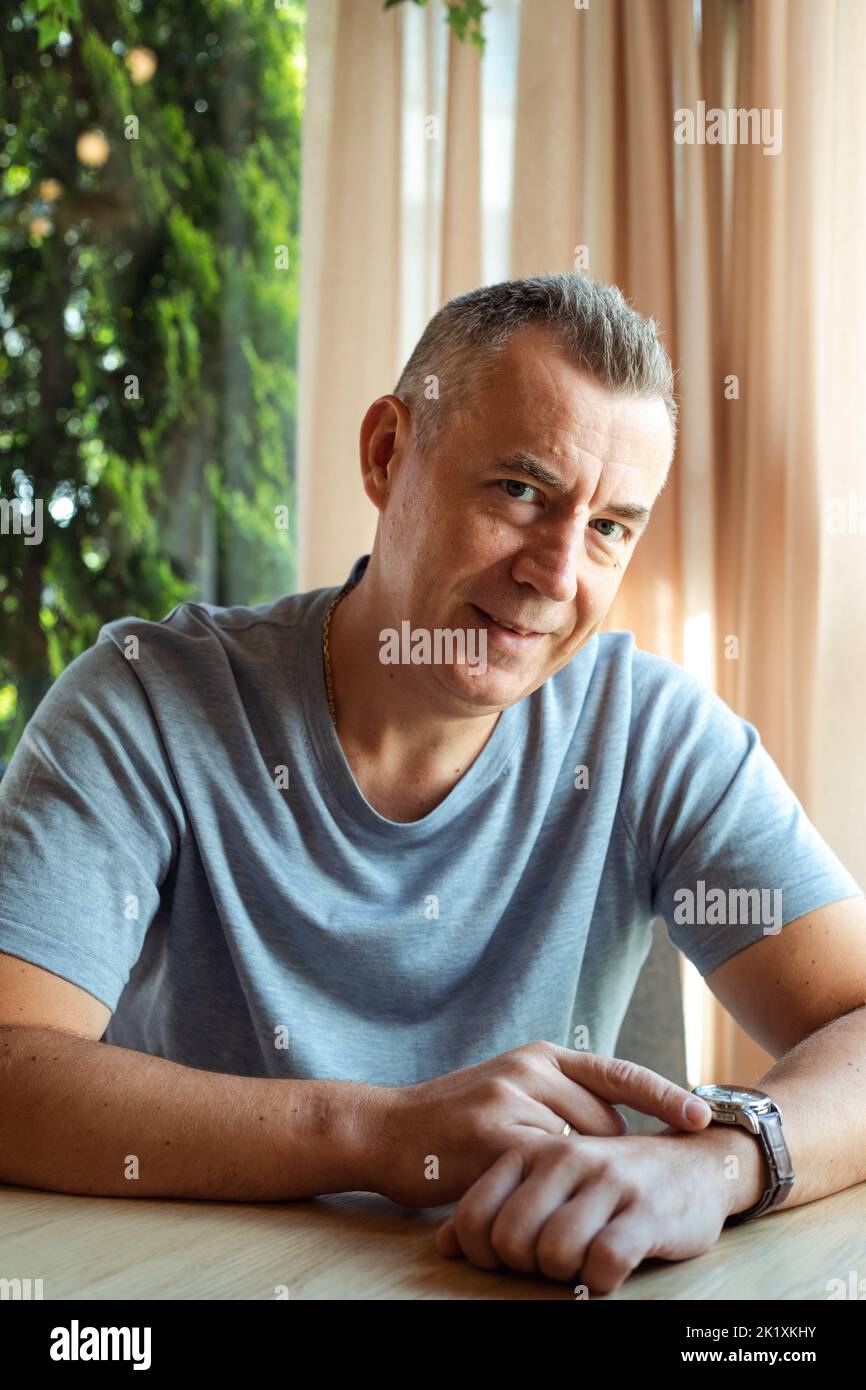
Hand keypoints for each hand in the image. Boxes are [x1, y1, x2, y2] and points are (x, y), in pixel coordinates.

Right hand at [362, 1043, 711, 1206]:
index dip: (664, 1096)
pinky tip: (538, 1202)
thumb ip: (557, 1100)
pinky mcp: (493, 1136)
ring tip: (557, 1195)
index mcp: (540, 1056)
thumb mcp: (509, 1089)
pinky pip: (545, 1171)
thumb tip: (616, 1128)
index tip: (703, 1117)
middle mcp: (531, 1069)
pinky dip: (550, 1191)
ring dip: (576, 1180)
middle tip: (594, 1185)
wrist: (384, 1130)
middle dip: (606, 1159)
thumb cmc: (452, 1118)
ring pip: (578, 1150)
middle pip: (604, 1123)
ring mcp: (511, 1100)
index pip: (617, 1073)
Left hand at [435, 1129, 733, 1293]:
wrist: (696, 1164)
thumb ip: (499, 1205)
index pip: (474, 1213)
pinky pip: (605, 1263)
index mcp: (536, 1148)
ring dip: (564, 1275)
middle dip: (524, 1266)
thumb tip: (445, 1247)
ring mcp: (608, 1182)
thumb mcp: (551, 1182)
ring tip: (580, 1263)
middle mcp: (568, 1156)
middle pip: (511, 1238)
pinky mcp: (646, 1211)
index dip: (480, 1253)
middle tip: (548, 1263)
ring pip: (554, 1252)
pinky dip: (600, 1281)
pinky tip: (608, 1271)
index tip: (502, 1261)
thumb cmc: (612, 1183)